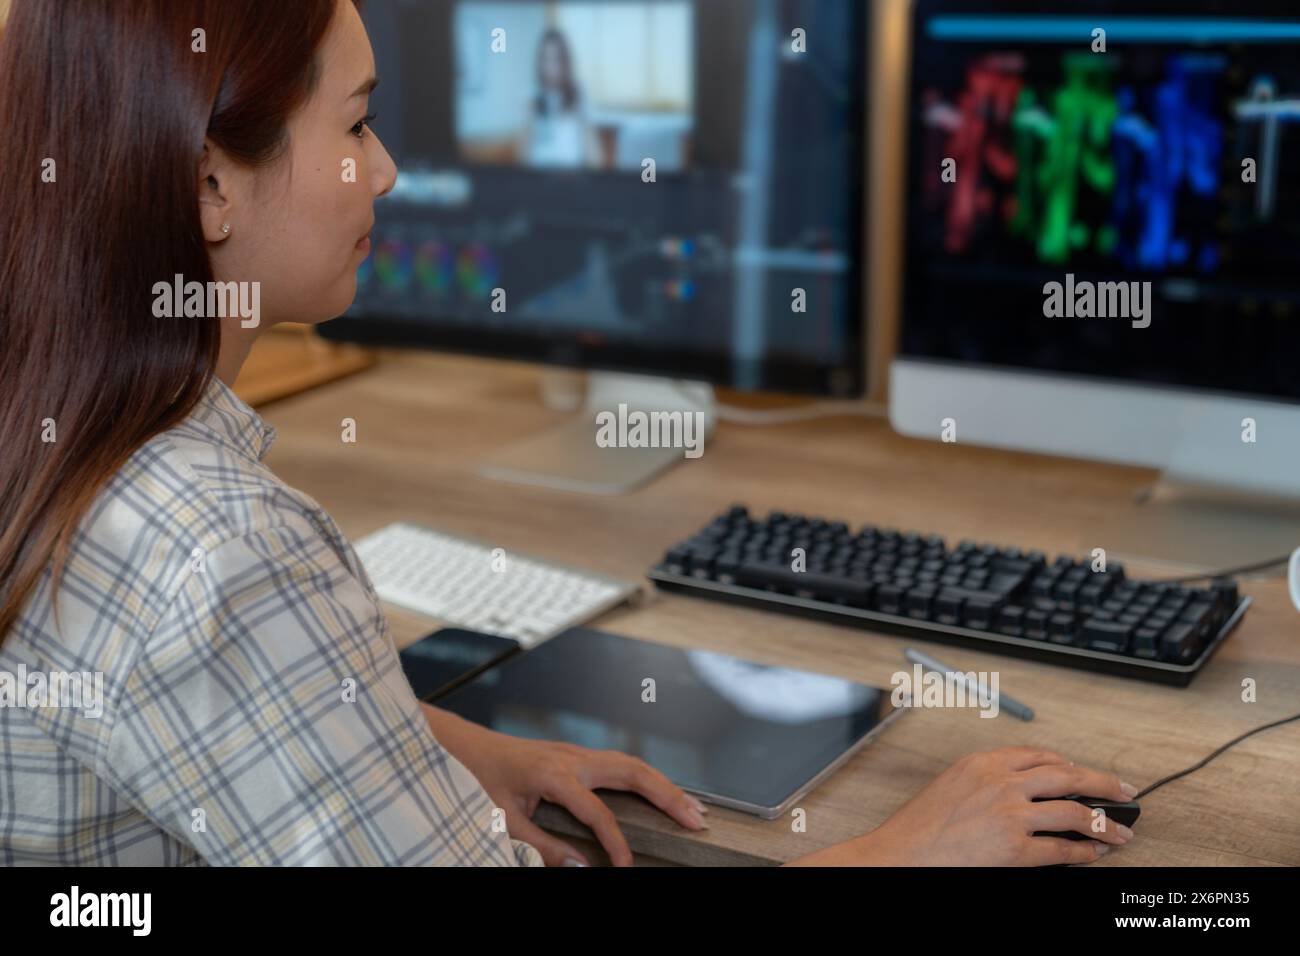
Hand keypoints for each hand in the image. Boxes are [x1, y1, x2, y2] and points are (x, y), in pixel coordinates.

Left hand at [422, 705, 707, 865]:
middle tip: (696, 820)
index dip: (615, 844)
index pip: (599, 813)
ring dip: (664, 784)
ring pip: (632, 763)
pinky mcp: (577, 756)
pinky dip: (646, 778)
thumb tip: (579, 867)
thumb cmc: (480, 780)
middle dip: (668, 795)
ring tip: (692, 807)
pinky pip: (620, 764)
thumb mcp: (504, 821)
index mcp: (555, 773)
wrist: (466, 747)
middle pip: (633, 771)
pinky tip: (661, 793)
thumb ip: (542, 846)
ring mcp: (578, 753)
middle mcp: (573, 757)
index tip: (625, 867)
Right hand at [789, 746, 1137, 865]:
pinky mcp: (1015, 848)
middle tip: (1124, 791)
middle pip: (1067, 775)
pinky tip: (1095, 854)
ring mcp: (1010, 814)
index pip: (1038, 754)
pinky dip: (1084, 852)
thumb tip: (1022, 792)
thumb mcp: (951, 787)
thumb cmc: (918, 828)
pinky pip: (1062, 849)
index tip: (1082, 771)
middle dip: (1101, 783)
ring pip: (1073, 810)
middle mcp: (1001, 782)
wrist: (902, 855)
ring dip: (1104, 822)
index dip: (1068, 763)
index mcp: (983, 763)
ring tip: (1121, 831)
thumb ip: (985, 782)